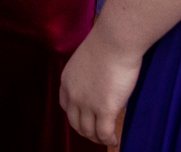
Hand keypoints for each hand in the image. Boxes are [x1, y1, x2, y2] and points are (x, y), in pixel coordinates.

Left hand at [59, 30, 141, 146]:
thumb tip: (99, 86)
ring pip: (89, 131)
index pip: (66, 106)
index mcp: (67, 81)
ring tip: (107, 138)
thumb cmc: (106, 42)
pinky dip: (109, 140)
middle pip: (75, 123)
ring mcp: (88, 104)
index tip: (85, 118)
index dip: (75, 115)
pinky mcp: (105, 109)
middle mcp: (73, 95)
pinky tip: (115, 139)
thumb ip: (88, 76)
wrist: (115, 39)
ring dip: (97, 138)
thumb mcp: (86, 60)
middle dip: (85, 131)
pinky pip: (104, 133)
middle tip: (96, 134)